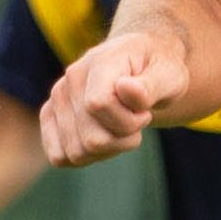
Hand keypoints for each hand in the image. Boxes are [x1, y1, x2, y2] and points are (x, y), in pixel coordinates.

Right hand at [41, 33, 184, 165]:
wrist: (143, 63)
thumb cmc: (159, 70)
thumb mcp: (170, 75)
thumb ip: (150, 86)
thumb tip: (126, 90)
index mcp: (99, 63)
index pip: (98, 106)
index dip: (129, 122)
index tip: (145, 113)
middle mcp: (71, 80)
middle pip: (90, 138)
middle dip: (123, 139)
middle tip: (136, 120)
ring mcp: (57, 98)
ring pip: (76, 152)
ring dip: (107, 150)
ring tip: (120, 128)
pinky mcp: (50, 115)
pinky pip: (59, 157)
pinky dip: (86, 157)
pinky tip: (103, 138)